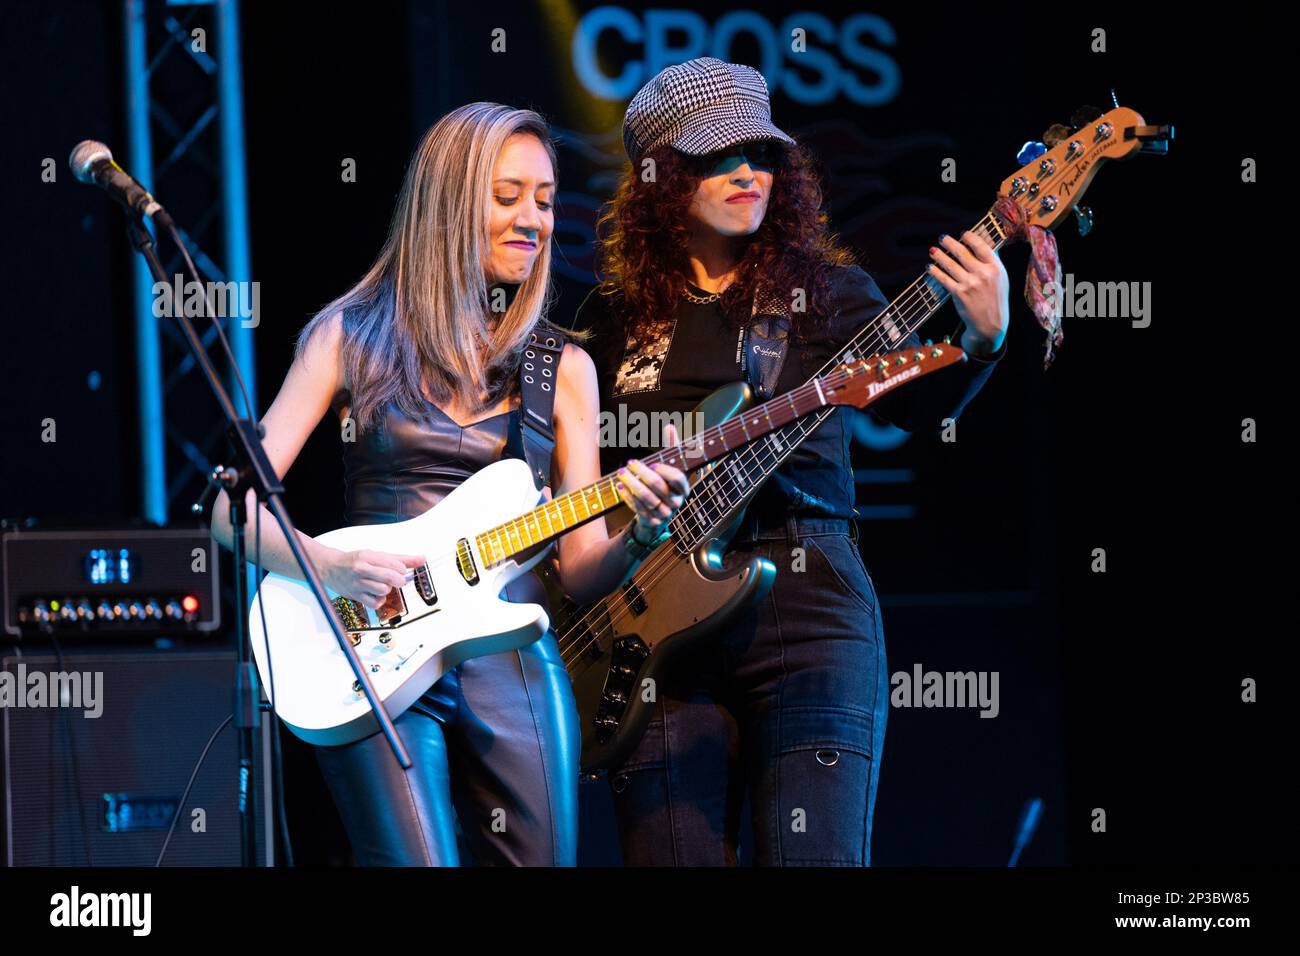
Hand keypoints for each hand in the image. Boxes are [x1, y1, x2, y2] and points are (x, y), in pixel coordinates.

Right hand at [322, 548, 424, 608]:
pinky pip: (375, 603)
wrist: (331, 568)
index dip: (402, 569)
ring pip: (383, 590)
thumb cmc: (356, 560)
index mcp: (368, 556)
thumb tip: (422, 559)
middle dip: (399, 580)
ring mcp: (358, 583)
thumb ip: (401, 558)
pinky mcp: (356, 596)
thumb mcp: (377, 555)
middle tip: (397, 579)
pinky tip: (377, 594)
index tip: (400, 569)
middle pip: (390, 578)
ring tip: (383, 585)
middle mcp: (362, 569)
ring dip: (388, 589)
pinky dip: (380, 600)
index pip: (394, 564)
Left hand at [616, 422, 690, 542]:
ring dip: (632, 484)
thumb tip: (670, 425)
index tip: (652, 463)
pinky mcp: (651, 521)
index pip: (678, 479)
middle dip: (642, 473)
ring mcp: (663, 514)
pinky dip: (627, 496)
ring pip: (646, 498)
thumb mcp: (669, 466)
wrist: (658, 514)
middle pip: (658, 487)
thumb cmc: (664, 485)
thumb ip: (671, 447)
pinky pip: (638, 508)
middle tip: (630, 463)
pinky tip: (619, 486)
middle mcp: (675, 502)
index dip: (665, 471)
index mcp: (683, 489)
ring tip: (621, 472)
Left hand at [928, 230, 1009, 357]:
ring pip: (950, 264)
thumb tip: (980, 245)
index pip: (980, 246)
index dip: (969, 237)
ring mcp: (970, 284)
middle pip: (962, 252)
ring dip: (939, 255)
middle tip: (942, 238)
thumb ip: (992, 263)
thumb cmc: (995, 299)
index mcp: (995, 267)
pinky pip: (943, 278)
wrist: (990, 323)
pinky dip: (935, 271)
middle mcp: (983, 274)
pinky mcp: (959, 293)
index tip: (962, 234)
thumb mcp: (1001, 278)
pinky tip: (930, 267)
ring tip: (933, 251)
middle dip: (949, 243)